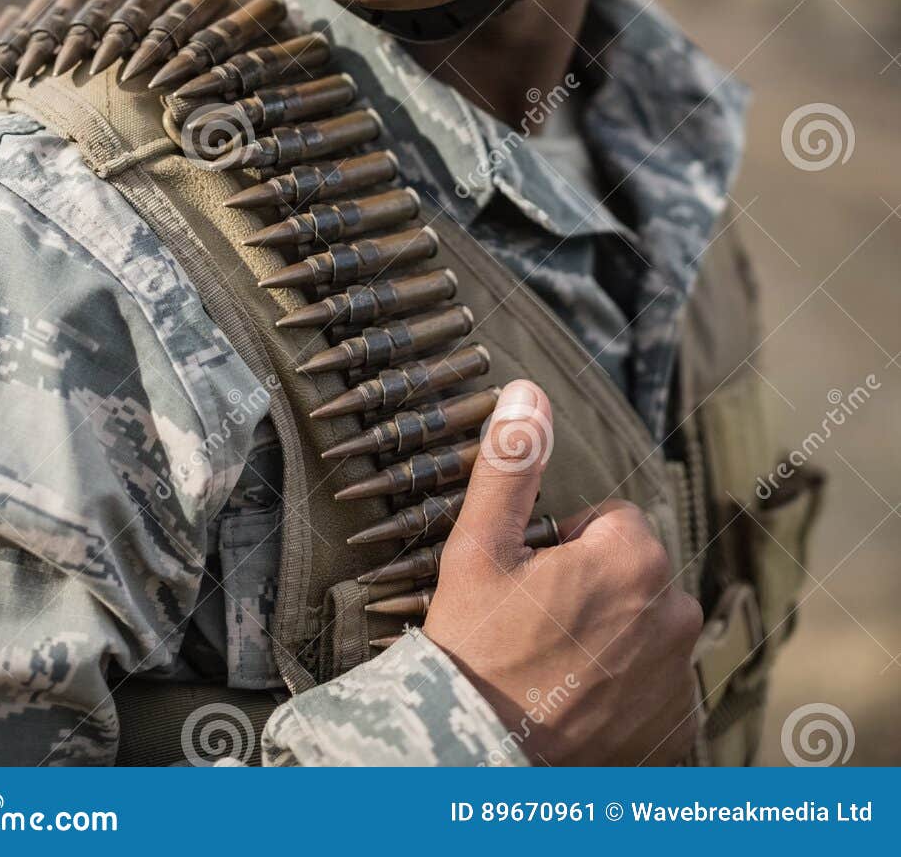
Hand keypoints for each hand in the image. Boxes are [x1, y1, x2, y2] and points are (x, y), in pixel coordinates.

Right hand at [423, 378, 702, 765]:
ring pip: (643, 626)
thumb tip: (528, 393)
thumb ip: (512, 464)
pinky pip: (654, 684)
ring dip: (609, 637)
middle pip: (632, 573)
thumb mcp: (479, 548)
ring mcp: (679, 677)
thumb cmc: (475, 651)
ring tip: (552, 668)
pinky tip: (578, 703)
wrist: (478, 761)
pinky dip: (623, 689)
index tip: (529, 584)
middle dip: (591, 589)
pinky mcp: (675, 728)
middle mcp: (675, 613)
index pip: (610, 523)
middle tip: (535, 627)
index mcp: (635, 557)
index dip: (563, 548)